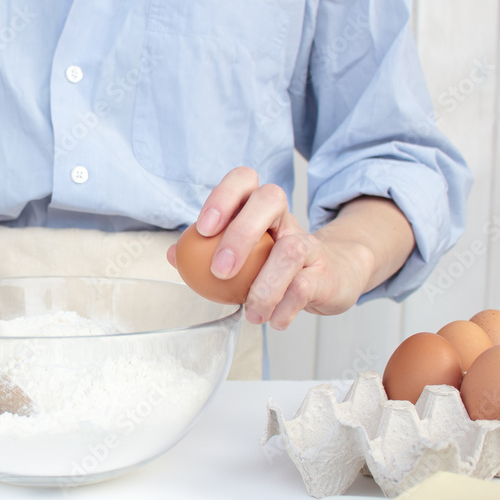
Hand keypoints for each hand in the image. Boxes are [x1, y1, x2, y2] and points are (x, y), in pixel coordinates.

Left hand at [167, 166, 413, 329]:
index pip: (243, 179)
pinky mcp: (323, 272)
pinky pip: (305, 285)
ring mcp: (307, 241)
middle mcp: (284, 217)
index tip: (204, 229)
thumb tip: (173, 255)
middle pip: (271, 199)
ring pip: (291, 249)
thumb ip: (203, 253)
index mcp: (256, 207)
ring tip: (251, 313)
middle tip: (220, 271)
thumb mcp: (238, 256)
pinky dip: (285, 307)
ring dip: (265, 286)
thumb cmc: (270, 265)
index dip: (223, 197)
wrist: (325, 280)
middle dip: (241, 233)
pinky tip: (273, 320)